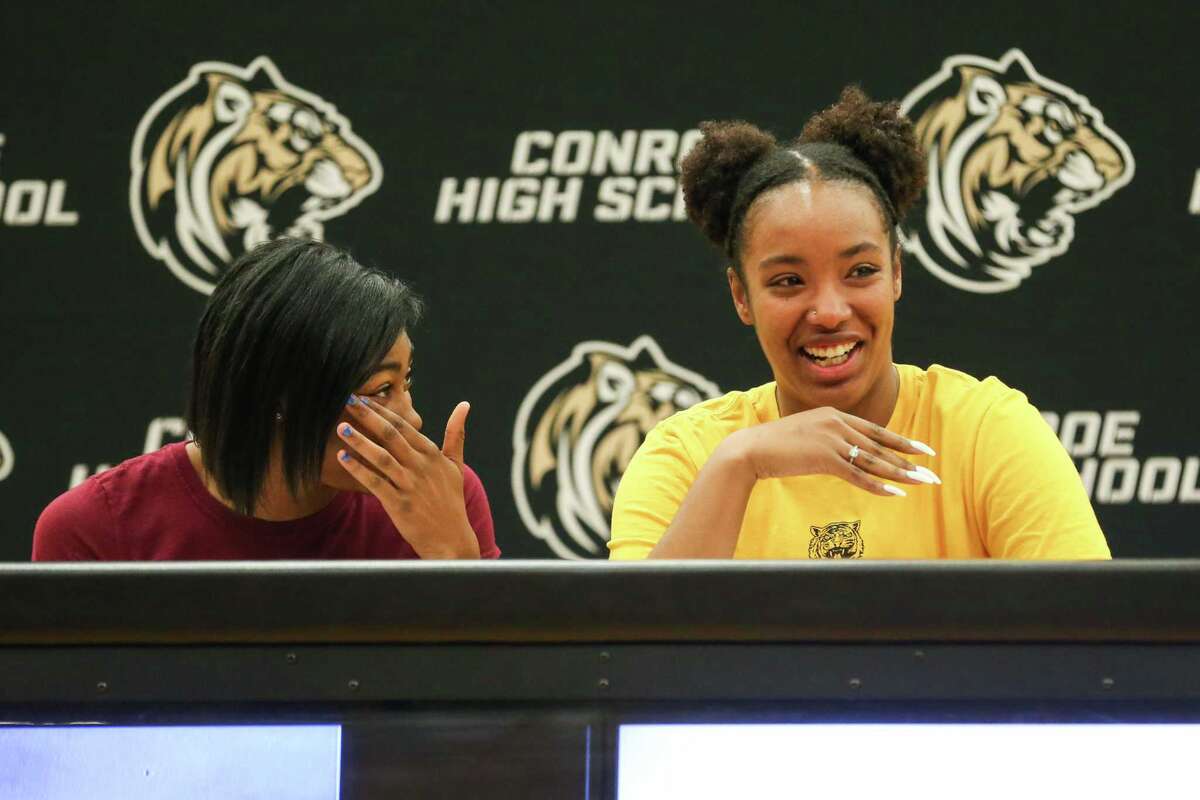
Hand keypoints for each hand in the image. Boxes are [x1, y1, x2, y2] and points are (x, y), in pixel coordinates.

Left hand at [335, 396, 479, 558]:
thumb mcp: (456, 465)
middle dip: (369, 416)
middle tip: (348, 400)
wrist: (451, 539)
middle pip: (391, 436)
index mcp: (433, 455)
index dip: (383, 411)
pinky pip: (375, 483)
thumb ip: (456, 434)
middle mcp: (421, 467)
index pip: (405, 427)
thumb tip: (464, 405)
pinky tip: (343, 458)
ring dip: (360, 441)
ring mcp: (410, 486)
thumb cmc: (451, 500)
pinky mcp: (399, 504)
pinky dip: (358, 470)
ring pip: (382, 457)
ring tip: (341, 427)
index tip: (365, 398)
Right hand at [727, 406, 939, 496]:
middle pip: (881, 446)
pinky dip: (878, 485)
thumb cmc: (774, 445)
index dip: (902, 442)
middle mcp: (837, 424)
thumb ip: (826, 439)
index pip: (876, 431)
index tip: (924, 450)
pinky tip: (896, 492)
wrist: (750, 449)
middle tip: (933, 473)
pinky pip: (857, 475)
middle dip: (910, 461)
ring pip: (874, 460)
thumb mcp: (805, 434)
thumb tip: (840, 453)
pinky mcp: (824, 459)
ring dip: (902, 474)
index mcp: (834, 415)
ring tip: (924, 483)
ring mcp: (831, 440)